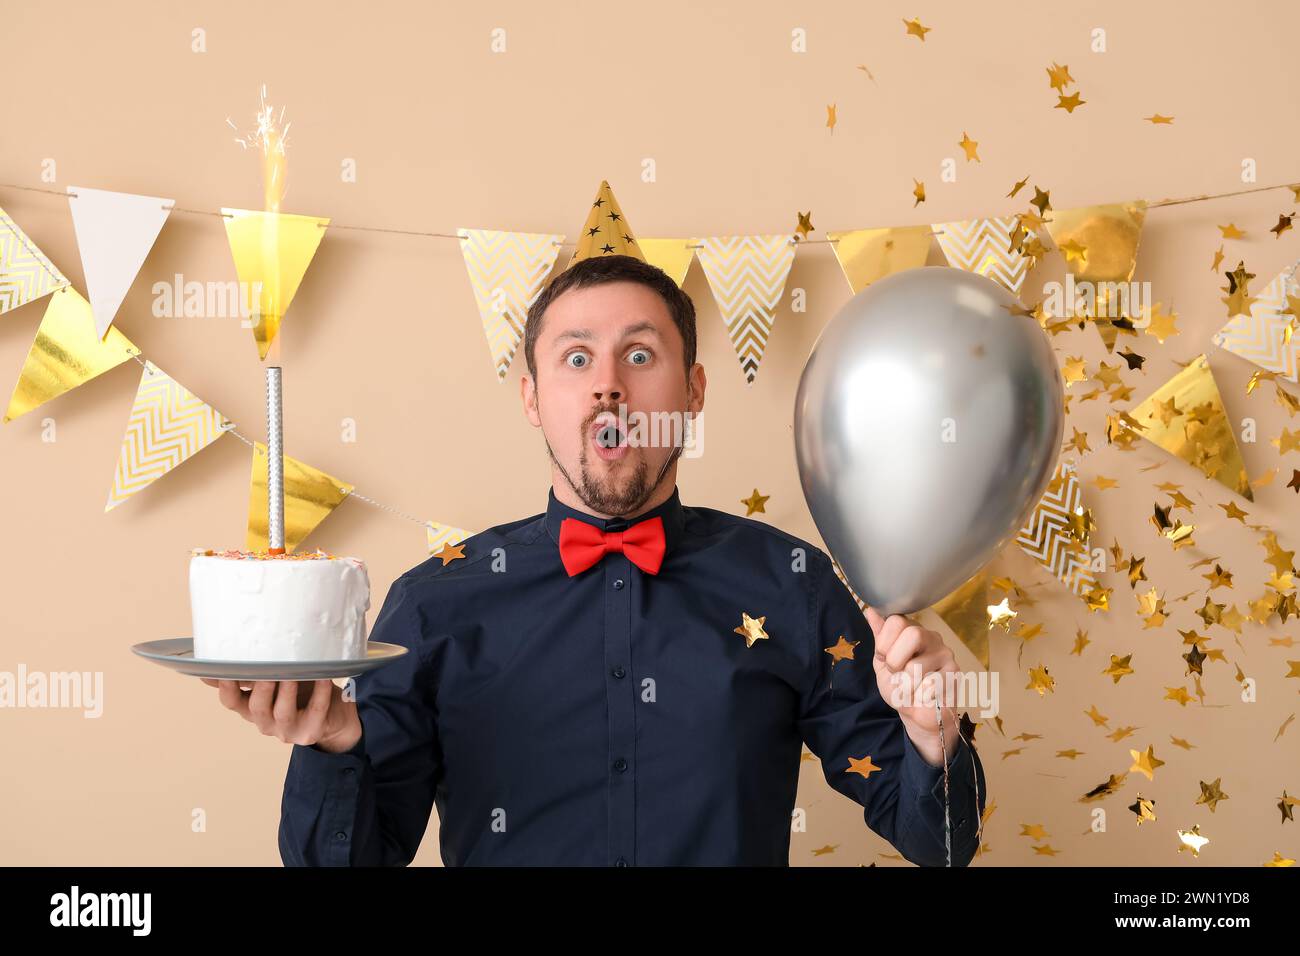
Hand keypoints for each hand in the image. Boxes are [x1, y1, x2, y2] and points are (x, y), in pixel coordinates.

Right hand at [201, 678, 362, 753]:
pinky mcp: (310, 732)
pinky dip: (320, 693)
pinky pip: (315, 710)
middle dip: (261, 687)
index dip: (226, 686)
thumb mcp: (273, 682)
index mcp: (251, 708)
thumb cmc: (300, 692)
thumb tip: (220, 657)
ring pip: (282, 712)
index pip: (231, 701)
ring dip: (287, 691)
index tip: (225, 668)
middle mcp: (265, 722)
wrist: (333, 718)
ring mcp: (287, 730)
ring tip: (293, 673)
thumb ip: (253, 673)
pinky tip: (323, 677)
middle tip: (267, 668)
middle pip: (256, 707)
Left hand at [863, 605, 959, 766]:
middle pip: (913, 634)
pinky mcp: (954, 675)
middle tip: (896, 672)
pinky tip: (924, 696)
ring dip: (905, 684)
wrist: (916, 715)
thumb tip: (871, 610)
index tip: (884, 657)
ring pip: (917, 666)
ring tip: (911, 687)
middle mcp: (932, 638)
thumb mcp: (883, 661)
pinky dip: (918, 696)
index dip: (884, 643)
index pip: (896, 620)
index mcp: (912, 630)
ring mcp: (946, 655)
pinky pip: (929, 686)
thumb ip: (879, 636)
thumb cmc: (900, 685)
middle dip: (895, 660)